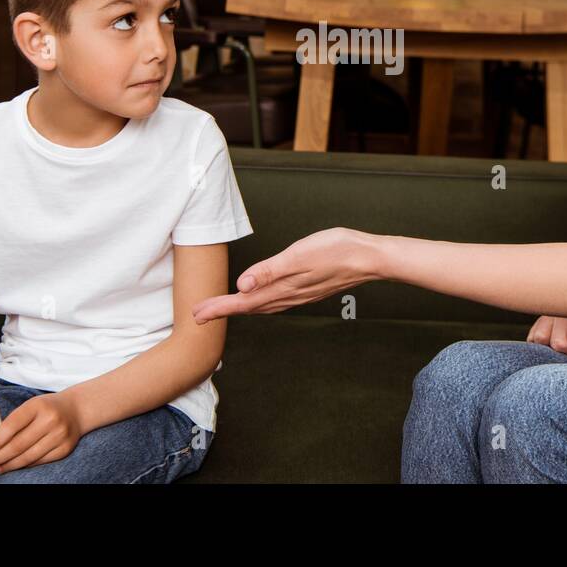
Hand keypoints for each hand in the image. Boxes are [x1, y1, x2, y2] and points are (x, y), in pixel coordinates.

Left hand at [0, 392, 83, 475]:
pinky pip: (39, 461)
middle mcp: (51, 420)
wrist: (76, 410)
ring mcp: (60, 435)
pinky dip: (25, 465)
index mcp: (38, 405)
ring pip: (28, 457)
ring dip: (9, 464)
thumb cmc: (47, 408)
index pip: (12, 425)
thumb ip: (13, 422)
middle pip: (19, 444)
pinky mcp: (65, 449)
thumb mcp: (30, 406)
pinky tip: (15, 465)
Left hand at [192, 227, 382, 321]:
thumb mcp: (299, 255)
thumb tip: (241, 286)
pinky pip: (275, 302)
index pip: (243, 302)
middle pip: (249, 307)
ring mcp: (298, 294)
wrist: (369, 258)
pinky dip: (260, 303)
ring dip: (240, 308)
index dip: (218, 308)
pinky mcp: (306, 289)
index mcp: (282, 287)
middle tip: (198, 315)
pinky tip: (260, 300)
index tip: (196, 314)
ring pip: (262, 306)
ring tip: (222, 309)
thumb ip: (269, 271)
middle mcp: (288, 295)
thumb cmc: (336, 251)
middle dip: (223, 310)